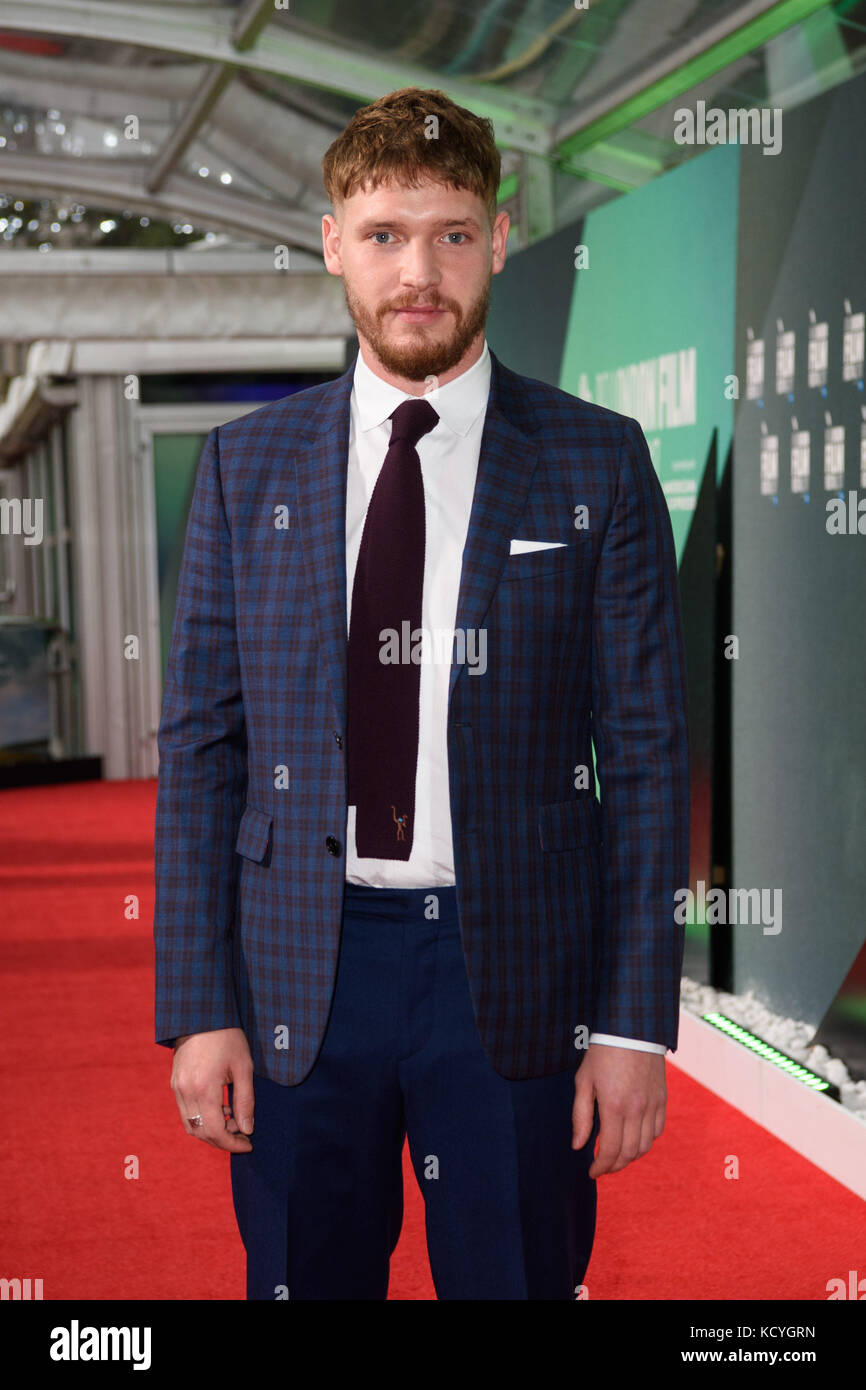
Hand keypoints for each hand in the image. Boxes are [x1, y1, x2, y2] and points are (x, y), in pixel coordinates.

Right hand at [171, 1027, 254, 1152]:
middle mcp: (185, 1092)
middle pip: (201, 1133)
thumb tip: (247, 1129)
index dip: (232, 1144)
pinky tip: (220, 1107)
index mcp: (204, 1089)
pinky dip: (202, 1118)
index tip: (248, 1144)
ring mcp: (176, 1088)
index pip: (215, 1132)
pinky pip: (186, 1112)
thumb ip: (245, 1101)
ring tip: (233, 1118)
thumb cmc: (227, 1037)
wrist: (202, 1014)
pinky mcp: (174, 1083)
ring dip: (212, 1130)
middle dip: (223, 1139)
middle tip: (243, 1133)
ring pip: (191, 1125)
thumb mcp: (243, 1067)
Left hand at [571, 1043, 665, 1177]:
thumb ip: (581, 1116)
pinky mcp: (662, 1099)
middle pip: (629, 1154)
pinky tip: (633, 1139)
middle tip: (602, 1167)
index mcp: (614, 1106)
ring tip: (616, 1155)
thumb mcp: (584, 1081)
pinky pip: (657, 1130)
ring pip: (645, 1146)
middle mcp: (637, 1110)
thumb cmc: (603, 1053)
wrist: (632, 1030)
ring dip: (630, 1157)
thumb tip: (578, 1145)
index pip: (610, 1151)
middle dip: (614, 1166)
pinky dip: (646, 1141)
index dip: (601, 1167)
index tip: (592, 1172)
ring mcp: (652, 1105)